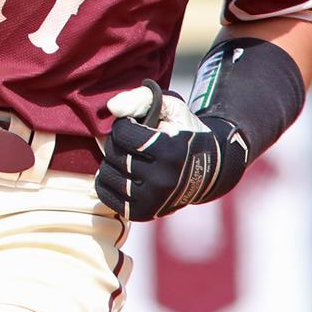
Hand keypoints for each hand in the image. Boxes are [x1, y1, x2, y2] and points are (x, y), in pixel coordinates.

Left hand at [95, 78, 250, 220]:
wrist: (205, 171)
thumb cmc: (183, 133)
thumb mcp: (171, 107)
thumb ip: (141, 98)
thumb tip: (111, 108)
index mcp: (170, 152)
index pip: (122, 133)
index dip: (124, 125)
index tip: (136, 126)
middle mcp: (162, 180)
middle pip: (114, 154)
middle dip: (117, 143)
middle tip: (131, 142)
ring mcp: (152, 201)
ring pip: (107, 175)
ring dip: (111, 162)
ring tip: (127, 157)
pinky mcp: (143, 214)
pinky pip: (106, 196)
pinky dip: (107, 182)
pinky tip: (121, 172)